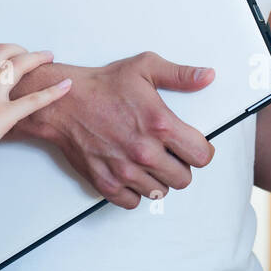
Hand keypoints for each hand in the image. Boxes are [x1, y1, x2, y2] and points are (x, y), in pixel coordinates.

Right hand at [7, 51, 217, 208]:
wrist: (64, 102)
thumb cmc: (101, 86)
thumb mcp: (144, 68)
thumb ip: (179, 75)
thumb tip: (206, 76)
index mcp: (160, 124)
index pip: (201, 156)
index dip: (200, 151)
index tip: (193, 147)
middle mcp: (145, 151)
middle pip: (184, 178)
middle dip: (180, 165)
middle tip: (168, 152)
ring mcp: (125, 170)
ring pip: (160, 192)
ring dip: (157, 178)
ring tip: (147, 160)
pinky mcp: (107, 183)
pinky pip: (133, 202)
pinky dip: (134, 191)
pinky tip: (131, 172)